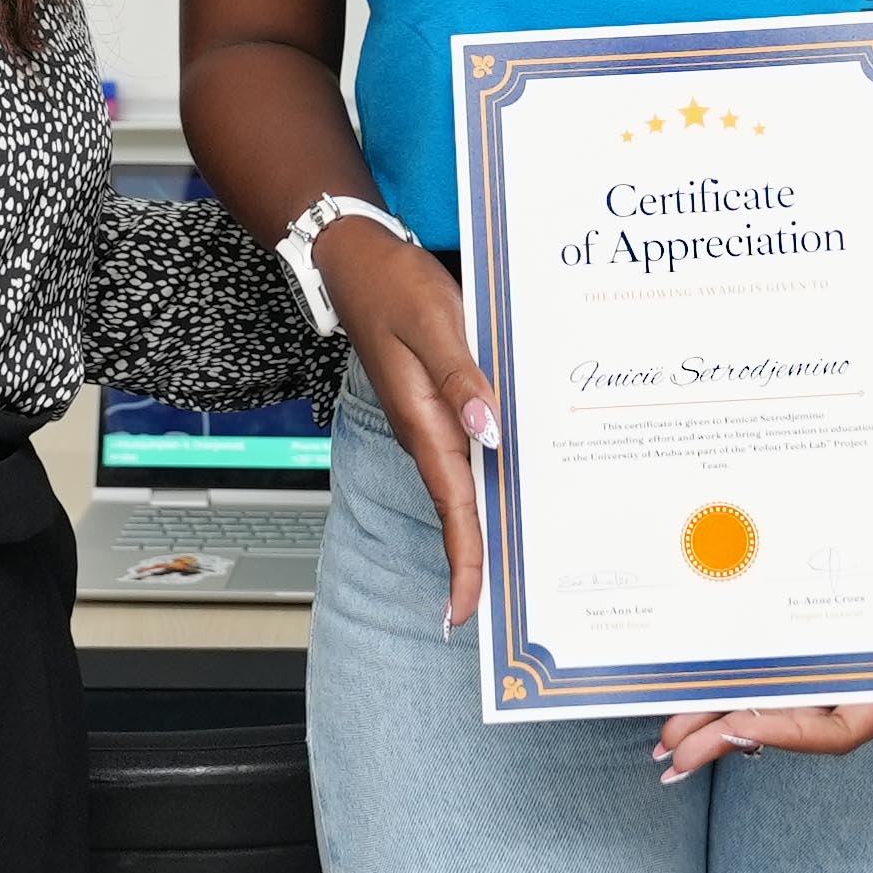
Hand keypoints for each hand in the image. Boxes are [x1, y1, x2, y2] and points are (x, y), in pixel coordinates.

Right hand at [319, 223, 500, 631]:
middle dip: (478, 558)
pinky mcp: (438, 401)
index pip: (450, 504)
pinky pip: (467, 448)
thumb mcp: (435, 322)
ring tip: (516, 566)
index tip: (464, 611)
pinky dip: (487, 473)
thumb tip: (490, 432)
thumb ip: (461, 377)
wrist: (356, 260)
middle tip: (507, 606)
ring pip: (464, 481)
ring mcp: (429, 418)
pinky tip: (512, 479)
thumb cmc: (393, 285)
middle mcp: (426, 430)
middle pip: (459, 507)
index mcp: (423, 421)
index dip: (462, 559)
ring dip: (485, 522)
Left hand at [650, 511, 872, 780]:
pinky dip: (719, 672)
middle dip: (727, 739)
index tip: (738, 725)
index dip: (786, 734)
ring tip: (663, 736)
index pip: (836, 728)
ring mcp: (818, 655)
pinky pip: (754, 658)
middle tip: (674, 755)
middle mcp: (847, 678)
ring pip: (759, 696)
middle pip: (784, 721)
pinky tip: (680, 682)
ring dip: (711, 716)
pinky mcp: (795, 627)